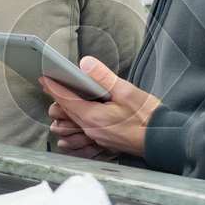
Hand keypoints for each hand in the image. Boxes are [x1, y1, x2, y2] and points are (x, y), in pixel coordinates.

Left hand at [40, 57, 159, 158]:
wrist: (162, 139)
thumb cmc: (147, 117)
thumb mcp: (126, 91)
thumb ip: (103, 77)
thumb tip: (84, 63)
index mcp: (92, 117)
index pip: (64, 100)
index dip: (52, 87)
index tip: (43, 78)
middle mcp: (90, 129)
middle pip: (64, 113)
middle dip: (56, 98)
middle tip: (52, 84)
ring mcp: (95, 138)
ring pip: (71, 124)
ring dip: (64, 112)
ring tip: (62, 99)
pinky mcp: (102, 142)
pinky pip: (80, 135)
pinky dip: (74, 125)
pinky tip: (74, 120)